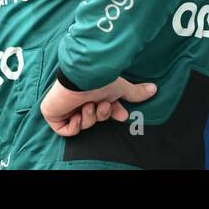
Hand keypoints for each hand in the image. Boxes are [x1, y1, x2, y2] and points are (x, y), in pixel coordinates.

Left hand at [39, 76, 156, 136]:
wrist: (80, 78)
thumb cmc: (98, 79)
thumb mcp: (121, 87)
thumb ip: (135, 92)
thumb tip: (154, 89)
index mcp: (93, 92)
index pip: (104, 109)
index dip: (114, 114)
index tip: (122, 115)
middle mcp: (80, 98)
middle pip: (95, 118)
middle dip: (102, 115)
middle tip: (103, 106)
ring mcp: (66, 106)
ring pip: (83, 124)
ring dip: (90, 116)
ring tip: (89, 105)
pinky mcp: (54, 114)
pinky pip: (66, 130)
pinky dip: (75, 126)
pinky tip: (78, 114)